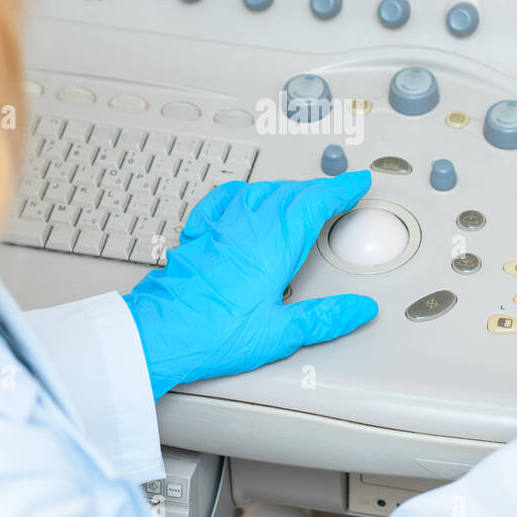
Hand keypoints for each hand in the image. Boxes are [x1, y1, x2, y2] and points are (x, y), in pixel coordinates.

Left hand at [125, 172, 378, 397]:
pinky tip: (243, 195)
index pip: (315, 202)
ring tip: (300, 193)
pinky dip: (243, 192)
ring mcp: (220, 227)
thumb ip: (324, 318)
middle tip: (338, 190)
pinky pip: (223, 199)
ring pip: (260, 191)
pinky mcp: (198, 235)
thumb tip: (358, 309)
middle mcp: (247, 227)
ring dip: (286, 187)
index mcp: (273, 246)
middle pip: (291, 192)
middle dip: (319, 188)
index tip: (356, 181)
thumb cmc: (211, 334)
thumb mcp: (280, 334)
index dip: (339, 189)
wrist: (158, 334)